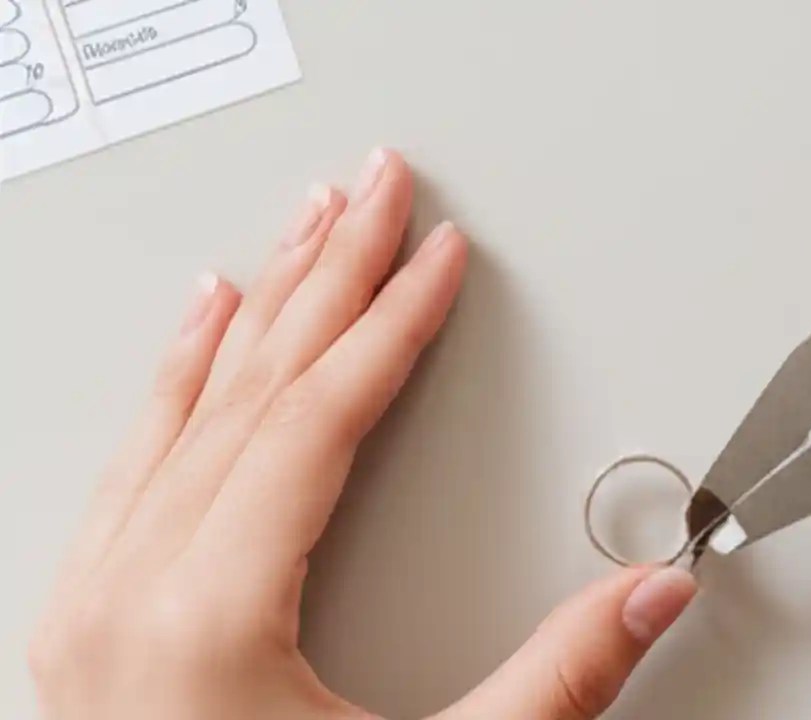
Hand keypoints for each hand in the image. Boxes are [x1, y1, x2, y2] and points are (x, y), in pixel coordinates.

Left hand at [28, 148, 697, 719]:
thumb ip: (556, 680)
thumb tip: (655, 594)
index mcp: (207, 613)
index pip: (323, 416)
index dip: (395, 323)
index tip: (438, 256)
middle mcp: (134, 587)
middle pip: (255, 381)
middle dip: (329, 271)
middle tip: (375, 187)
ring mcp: (101, 597)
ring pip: (191, 403)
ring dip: (259, 303)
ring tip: (303, 224)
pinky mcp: (99, 612)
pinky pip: (140, 452)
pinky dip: (181, 372)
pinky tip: (204, 321)